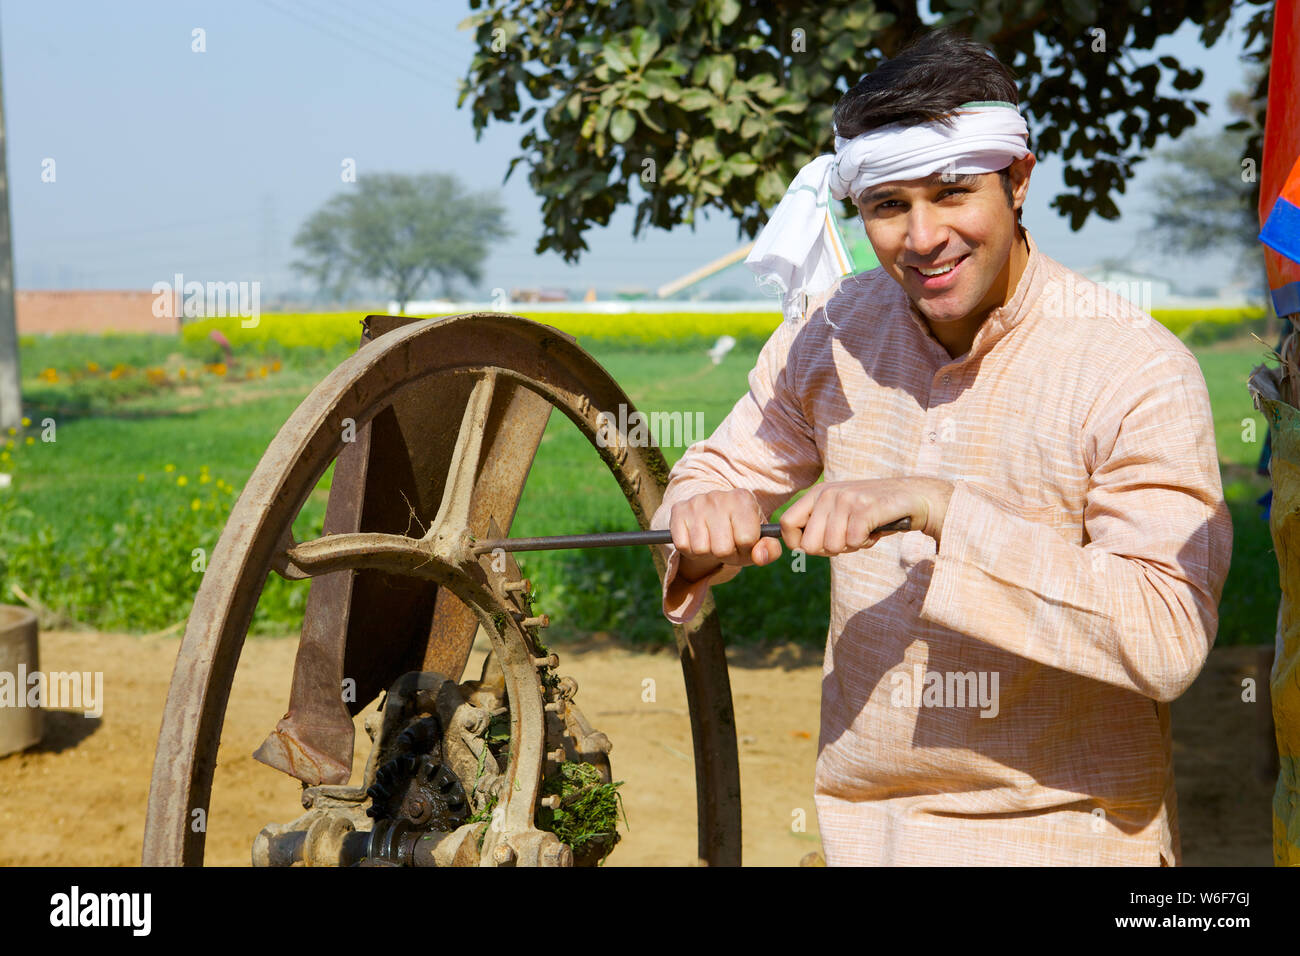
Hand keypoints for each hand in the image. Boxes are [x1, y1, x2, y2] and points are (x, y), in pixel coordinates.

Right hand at [668, 488, 782, 580]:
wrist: (712, 514)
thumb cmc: (740, 531)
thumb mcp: (759, 540)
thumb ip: (770, 550)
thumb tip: (759, 556)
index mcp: (744, 499)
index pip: (746, 540)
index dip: (745, 548)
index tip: (743, 540)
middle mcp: (719, 496)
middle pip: (721, 548)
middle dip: (725, 553)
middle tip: (725, 542)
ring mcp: (696, 502)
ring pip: (700, 549)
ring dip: (707, 552)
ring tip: (711, 539)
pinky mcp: (678, 510)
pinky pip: (683, 546)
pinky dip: (690, 549)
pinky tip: (697, 537)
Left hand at [779, 477, 953, 555]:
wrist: (913, 497)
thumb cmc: (872, 512)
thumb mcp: (839, 512)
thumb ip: (818, 526)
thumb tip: (799, 548)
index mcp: (817, 494)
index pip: (786, 524)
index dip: (798, 544)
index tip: (817, 548)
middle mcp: (828, 493)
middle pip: (808, 544)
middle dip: (829, 551)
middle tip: (848, 539)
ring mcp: (847, 499)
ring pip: (832, 546)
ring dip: (850, 547)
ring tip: (863, 531)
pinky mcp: (865, 508)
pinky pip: (853, 542)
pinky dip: (865, 543)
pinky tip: (874, 531)